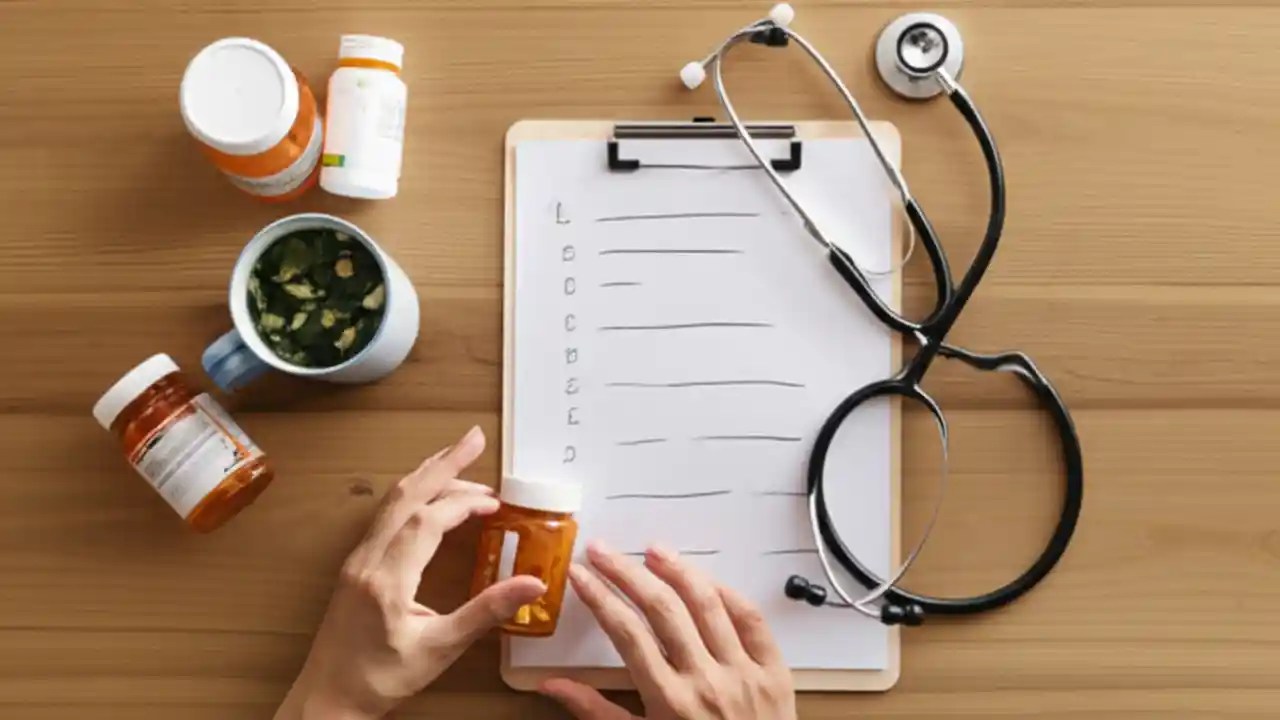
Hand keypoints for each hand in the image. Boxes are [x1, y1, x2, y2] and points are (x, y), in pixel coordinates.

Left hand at [275, 426, 545, 719]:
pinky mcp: (355, 565)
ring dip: (425, 475)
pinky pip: (383, 516)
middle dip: (442, 464)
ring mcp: (357, 560)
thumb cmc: (380, 680)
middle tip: (474, 439)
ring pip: (391, 502)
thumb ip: (486, 612)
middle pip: (405, 496)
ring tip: (456, 457)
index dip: (462, 503)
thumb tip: (532, 586)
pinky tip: (428, 495)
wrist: (328, 700)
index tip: (494, 502)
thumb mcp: (440, 650)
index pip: (427, 523)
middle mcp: (367, 561)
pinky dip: (411, 494)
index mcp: (387, 581)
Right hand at [541, 542, 795, 719]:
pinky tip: (704, 578)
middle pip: (662, 609)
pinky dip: (727, 592)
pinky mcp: (774, 671)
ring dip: (677, 570)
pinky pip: (751, 619)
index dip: (600, 598)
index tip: (580, 574)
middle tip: (603, 551)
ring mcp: (743, 673)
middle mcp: (706, 682)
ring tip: (652, 550)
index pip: (626, 634)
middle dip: (627, 573)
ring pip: (708, 604)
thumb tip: (552, 685)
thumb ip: (597, 713)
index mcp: (669, 702)